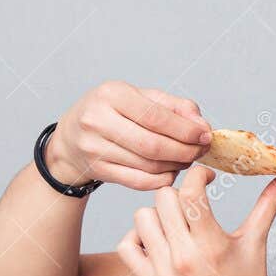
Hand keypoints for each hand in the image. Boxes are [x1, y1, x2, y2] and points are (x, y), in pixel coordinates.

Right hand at [46, 82, 210, 191]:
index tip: (205, 135)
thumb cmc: (111, 114)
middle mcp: (98, 120)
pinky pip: (138, 181)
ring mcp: (94, 147)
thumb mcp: (138, 98)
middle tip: (201, 151)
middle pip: (154, 144)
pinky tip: (171, 172)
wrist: (70, 139)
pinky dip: (161, 179)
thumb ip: (173, 107)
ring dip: (176, 165)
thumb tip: (201, 125)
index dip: (186, 129)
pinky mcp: (97, 170)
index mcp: (111, 94)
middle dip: (185, 150)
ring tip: (187, 159)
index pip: (156, 116)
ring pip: (148, 165)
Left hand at [115, 164, 275, 275]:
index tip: (206, 178)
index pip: (191, 193)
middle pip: (164, 199)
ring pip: (143, 218)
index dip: (197, 175)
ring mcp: (163, 273)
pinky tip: (158, 242)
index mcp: (213, 245)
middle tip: (191, 203)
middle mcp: (185, 259)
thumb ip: (269, 204)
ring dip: (158, 215)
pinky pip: (127, 246)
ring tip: (175, 224)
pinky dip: (139, 238)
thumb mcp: (256, 243)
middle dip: (178, 195)